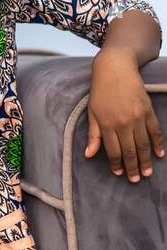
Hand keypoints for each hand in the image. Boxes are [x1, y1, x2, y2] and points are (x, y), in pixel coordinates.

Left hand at [85, 48, 163, 182]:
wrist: (115, 69)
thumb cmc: (100, 92)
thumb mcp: (91, 113)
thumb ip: (93, 135)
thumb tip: (89, 155)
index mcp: (107, 124)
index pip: (113, 151)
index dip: (116, 164)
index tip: (119, 173)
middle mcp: (123, 122)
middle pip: (130, 151)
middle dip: (132, 167)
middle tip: (135, 180)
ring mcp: (138, 117)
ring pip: (143, 144)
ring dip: (146, 160)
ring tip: (147, 173)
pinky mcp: (148, 111)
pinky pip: (155, 131)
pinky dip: (158, 144)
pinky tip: (159, 155)